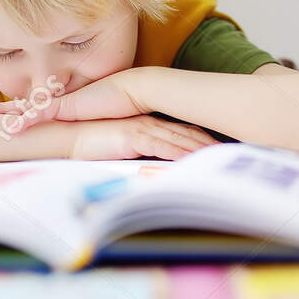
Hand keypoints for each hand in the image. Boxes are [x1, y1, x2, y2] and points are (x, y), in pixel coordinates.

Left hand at [0, 68, 147, 129]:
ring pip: (27, 107)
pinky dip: (25, 119)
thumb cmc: (126, 105)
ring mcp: (64, 103)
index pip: (40, 107)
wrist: (136, 90)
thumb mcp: (106, 119)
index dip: (22, 109)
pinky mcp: (68, 106)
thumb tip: (97, 136)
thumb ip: (98, 126)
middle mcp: (63, 102)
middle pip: (27, 104)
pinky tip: (11, 126)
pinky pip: (41, 113)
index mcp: (69, 106)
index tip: (6, 113)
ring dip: (5, 112)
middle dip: (4, 108)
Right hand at [66, 116, 216, 160]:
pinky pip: (162, 147)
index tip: (218, 148)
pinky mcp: (134, 136)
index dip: (201, 139)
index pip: (182, 132)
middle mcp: (150, 125)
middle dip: (208, 144)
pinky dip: (179, 154)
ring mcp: (143, 129)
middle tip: (228, 153)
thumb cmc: (93, 147)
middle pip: (187, 134)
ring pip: (179, 140)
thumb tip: (158, 174)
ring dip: (199, 149)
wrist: (69, 139)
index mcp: (150, 127)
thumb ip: (142, 160)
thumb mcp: (124, 154)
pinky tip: (192, 160)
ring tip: (219, 158)